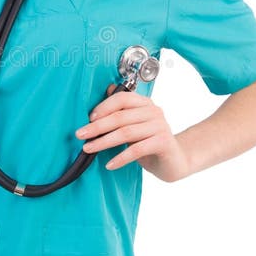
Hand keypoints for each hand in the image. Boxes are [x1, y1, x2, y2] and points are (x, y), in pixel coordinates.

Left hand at [75, 84, 189, 181]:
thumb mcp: (134, 125)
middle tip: (80, 135)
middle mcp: (154, 111)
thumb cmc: (150, 142)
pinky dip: (120, 158)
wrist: (175, 161)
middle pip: (120, 116)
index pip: (122, 98)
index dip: (103, 107)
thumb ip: (121, 111)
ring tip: (89, 149)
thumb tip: (105, 90)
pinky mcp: (163, 143)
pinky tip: (109, 164)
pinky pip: (137, 150)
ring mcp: (160, 126)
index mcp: (145, 103)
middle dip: (97, 126)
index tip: (88, 119)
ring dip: (104, 141)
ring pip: (126, 132)